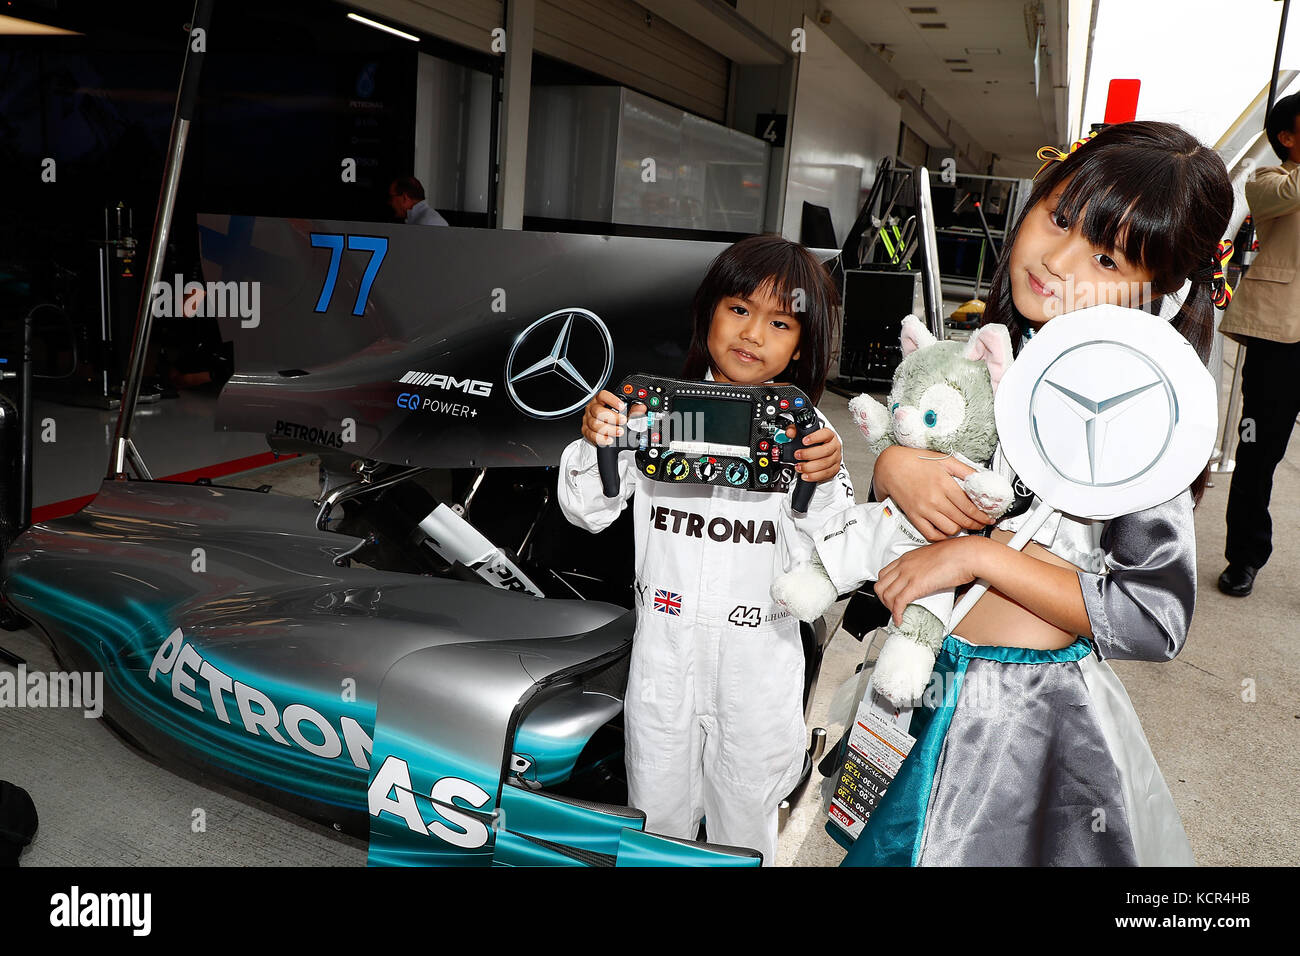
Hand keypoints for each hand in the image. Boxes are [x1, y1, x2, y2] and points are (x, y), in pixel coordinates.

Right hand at [581, 391, 645, 445]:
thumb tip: (641, 408)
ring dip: (609, 429)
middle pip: (598, 411)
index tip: (622, 406)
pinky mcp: (586, 431)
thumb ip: (633, 410)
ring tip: (620, 432)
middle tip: (623, 421)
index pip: (602, 395)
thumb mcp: (624, 412)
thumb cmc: (612, 417)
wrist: (603, 430)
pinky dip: (601, 438)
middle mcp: (592, 408)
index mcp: (600, 400)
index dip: (612, 400)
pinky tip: (609, 439)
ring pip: (595, 424)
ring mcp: (588, 420)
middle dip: (612, 417)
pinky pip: (591, 435)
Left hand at [786, 425, 842, 482]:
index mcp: (829, 435)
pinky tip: (805, 475)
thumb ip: (796, 430)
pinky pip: (825, 474)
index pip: (826, 434)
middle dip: (808, 454)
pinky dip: (814, 476)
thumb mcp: (804, 433)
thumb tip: (790, 433)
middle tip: (797, 455)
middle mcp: (834, 446)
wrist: (823, 452)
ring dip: (809, 467)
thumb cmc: (815, 442)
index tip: (804, 441)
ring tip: (798, 467)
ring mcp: (835, 458)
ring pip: (825, 464)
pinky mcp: (834, 469)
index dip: (815, 437)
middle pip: (825, 451)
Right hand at [872, 444, 993, 540]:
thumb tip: (981, 478)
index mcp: (945, 484)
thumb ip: (964, 469)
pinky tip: (947, 531)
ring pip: (949, 529)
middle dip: (975, 524)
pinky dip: (942, 536)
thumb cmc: (915, 460)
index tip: (988, 518)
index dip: (982, 516)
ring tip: (964, 525)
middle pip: (962, 520)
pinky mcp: (914, 516)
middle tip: (980, 523)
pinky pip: (931, 534)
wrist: (890, 466)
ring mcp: (923, 510)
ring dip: (960, 530)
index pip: (970, 507)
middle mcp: (935, 499)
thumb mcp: (944, 459)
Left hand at [874, 537, 983, 625]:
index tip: (890, 597)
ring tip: (897, 615)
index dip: (885, 588)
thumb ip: (926, 568)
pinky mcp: (916, 585)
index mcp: (908, 557)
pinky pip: (898, 603)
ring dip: (889, 609)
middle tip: (892, 608)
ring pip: (886, 595)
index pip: (885, 574)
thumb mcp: (934, 559)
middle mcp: (905, 564)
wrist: (967, 554)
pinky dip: (897, 614)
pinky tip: (900, 620)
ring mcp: (909, 574)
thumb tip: (928, 579)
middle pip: (881, 584)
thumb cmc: (958, 554)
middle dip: (884, 599)